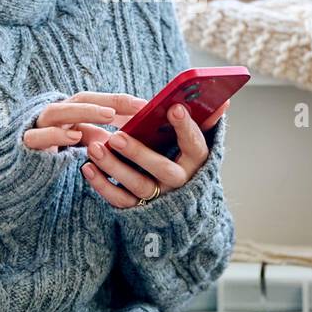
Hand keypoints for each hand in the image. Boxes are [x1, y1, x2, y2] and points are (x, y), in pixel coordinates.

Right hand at [22, 92, 147, 152]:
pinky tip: (74, 136)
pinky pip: (39, 136)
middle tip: (130, 106)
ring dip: (83, 112)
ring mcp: (38, 126)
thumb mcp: (84, 142)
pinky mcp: (28, 144)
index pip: (95, 99)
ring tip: (108, 115)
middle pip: (77, 100)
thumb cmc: (57, 151)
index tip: (145, 104)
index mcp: (69, 111)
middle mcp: (54, 114)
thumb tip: (133, 137)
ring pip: (56, 112)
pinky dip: (57, 134)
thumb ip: (103, 137)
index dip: (119, 100)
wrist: (21, 170)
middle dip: (104, 101)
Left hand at [79, 99, 229, 208]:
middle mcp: (180, 182)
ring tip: (95, 147)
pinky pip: (119, 201)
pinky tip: (87, 167)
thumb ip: (205, 122)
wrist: (180, 204)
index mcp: (196, 161)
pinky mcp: (139, 210)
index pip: (195, 144)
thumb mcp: (195, 142)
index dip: (186, 128)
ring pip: (138, 186)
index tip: (173, 108)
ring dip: (114, 167)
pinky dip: (102, 185)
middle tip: (117, 136)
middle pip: (162, 170)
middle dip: (139, 153)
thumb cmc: (182, 158)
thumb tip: (224, 102)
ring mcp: (159, 198)